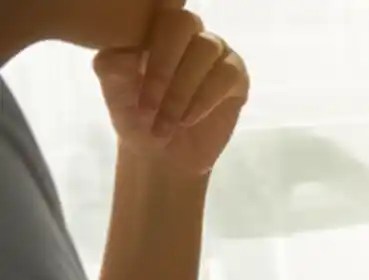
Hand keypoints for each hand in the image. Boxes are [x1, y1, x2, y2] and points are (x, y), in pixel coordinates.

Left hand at [94, 9, 248, 176]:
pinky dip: (203, 99)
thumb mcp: (114, 91)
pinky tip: (187, 120)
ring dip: (181, 90)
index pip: (159, 6)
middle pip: (183, 22)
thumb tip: (127, 49)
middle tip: (148, 103)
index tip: (140, 46)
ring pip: (205, 50)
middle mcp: (188, 34)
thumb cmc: (135, 118)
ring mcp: (215, 53)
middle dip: (163, 63)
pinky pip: (225, 75)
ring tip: (165, 122)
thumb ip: (113, 64)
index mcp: (154, 28)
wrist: (162, 157)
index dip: (155, 13)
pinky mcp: (235, 76)